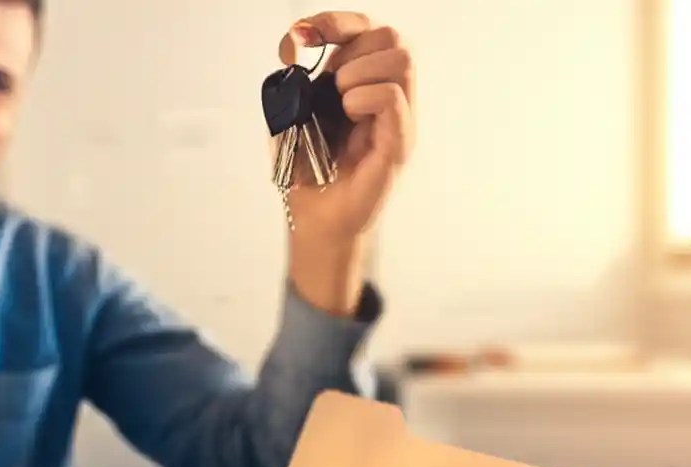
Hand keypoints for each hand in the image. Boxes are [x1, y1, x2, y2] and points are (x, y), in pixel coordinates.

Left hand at [277, 12, 414, 314]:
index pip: (368, 28)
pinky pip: (392, 98)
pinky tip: (346, 114)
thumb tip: (296, 47)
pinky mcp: (398, 145)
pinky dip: (363, 97)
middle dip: (350, 45)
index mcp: (365, 82)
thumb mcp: (290, 116)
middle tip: (327, 79)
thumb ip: (294, 80)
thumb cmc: (306, 172)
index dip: (335, 22)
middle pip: (392, 36)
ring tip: (338, 101)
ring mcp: (398, 120)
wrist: (313, 221)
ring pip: (400, 58)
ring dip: (358, 70)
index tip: (302, 36)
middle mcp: (388, 96)